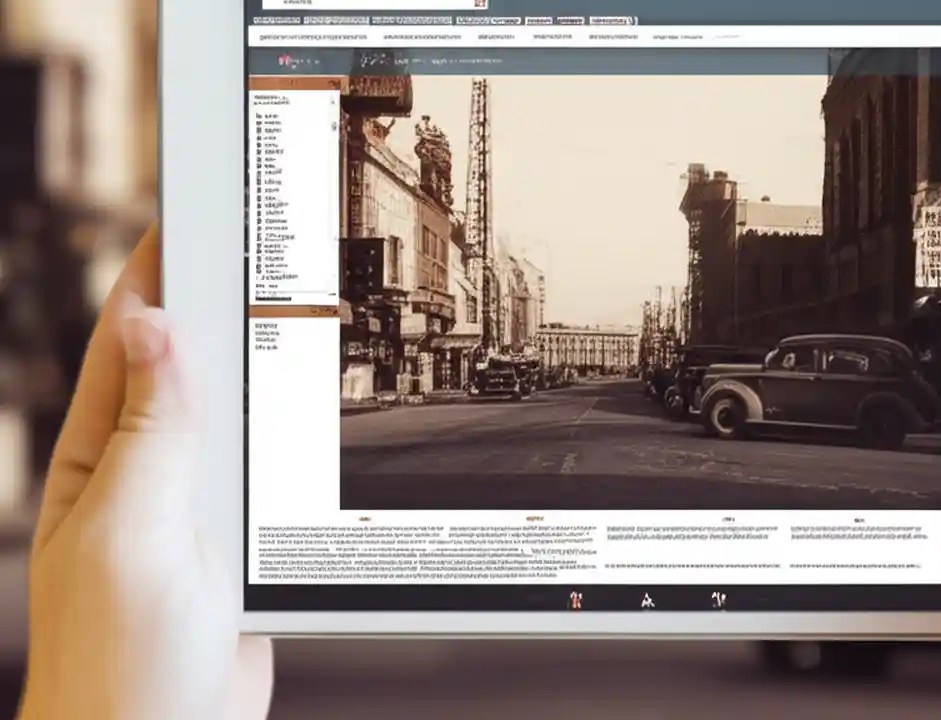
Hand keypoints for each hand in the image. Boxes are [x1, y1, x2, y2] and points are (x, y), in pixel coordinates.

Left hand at [20, 226, 272, 719]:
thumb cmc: (117, 663)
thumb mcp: (132, 532)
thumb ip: (153, 430)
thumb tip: (157, 325)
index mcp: (101, 454)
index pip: (133, 333)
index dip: (164, 263)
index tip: (203, 201)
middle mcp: (148, 469)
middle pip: (194, 359)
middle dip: (228, 297)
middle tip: (274, 235)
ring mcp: (199, 503)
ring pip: (241, 410)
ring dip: (269, 363)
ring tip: (306, 303)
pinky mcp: (245, 539)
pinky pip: (274, 467)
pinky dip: (300, 431)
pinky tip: (323, 408)